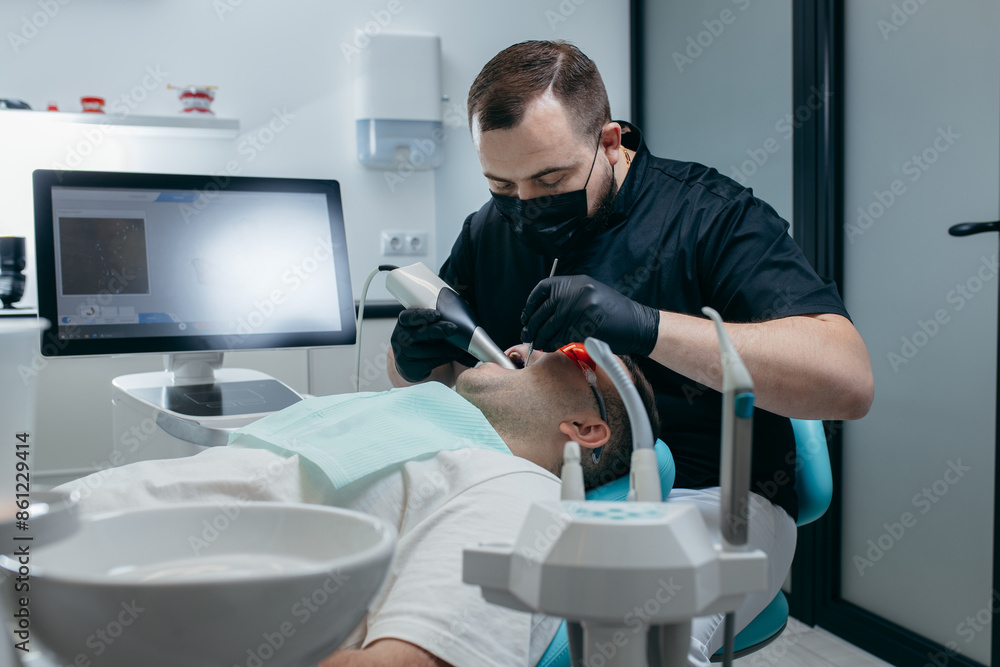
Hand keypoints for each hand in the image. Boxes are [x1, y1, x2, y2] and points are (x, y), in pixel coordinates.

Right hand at [390, 308, 474, 381]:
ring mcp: (402, 354)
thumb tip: (460, 314)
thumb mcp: (427, 325)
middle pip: (420, 333)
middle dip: (439, 330)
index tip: (437, 315)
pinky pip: (431, 362)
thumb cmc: (425, 340)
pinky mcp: (408, 369)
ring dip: (448, 348)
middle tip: (453, 329)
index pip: (410, 316)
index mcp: (404, 321)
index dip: (424, 315)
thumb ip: (437, 319)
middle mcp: (399, 337)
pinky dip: (446, 358)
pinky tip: (453, 355)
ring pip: (428, 350)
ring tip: (460, 347)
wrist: (415, 364)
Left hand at [521, 275, 659, 354]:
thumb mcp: (590, 296)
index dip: (531, 303)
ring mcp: (580, 308)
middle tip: (528, 334)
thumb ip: (568, 298)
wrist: (638, 324)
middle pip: (543, 309)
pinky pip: (560, 337)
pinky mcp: (584, 325)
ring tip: (537, 343)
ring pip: (550, 325)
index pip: (543, 288)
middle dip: (532, 325)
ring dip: (541, 337)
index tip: (526, 315)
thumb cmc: (615, 314)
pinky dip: (552, 344)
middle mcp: (576, 292)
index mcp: (576, 282)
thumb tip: (540, 313)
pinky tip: (550, 346)